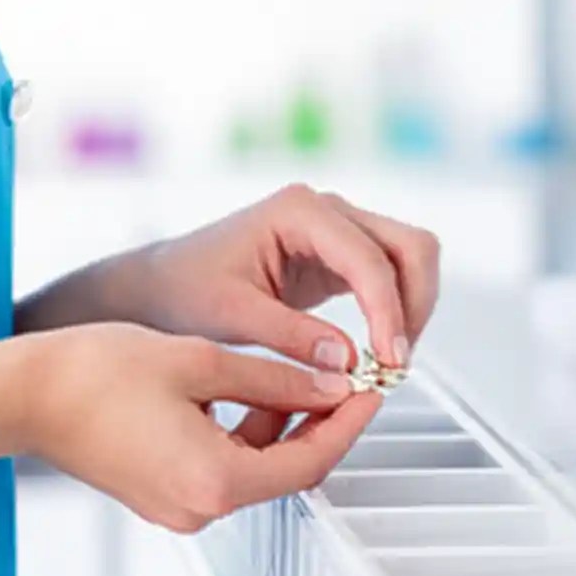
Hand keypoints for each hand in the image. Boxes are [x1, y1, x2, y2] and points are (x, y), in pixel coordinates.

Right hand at [21, 323, 380, 532]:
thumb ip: (275, 377)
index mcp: (215, 479)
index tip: (369, 391)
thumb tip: (328, 384)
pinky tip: (238, 393)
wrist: (23, 395)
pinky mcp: (156, 494)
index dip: (346, 423)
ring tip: (291, 378)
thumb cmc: (91, 375)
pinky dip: (240, 436)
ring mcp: (175, 506)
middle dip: (317, 425)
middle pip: (285, 471)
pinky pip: (218, 470)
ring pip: (252, 469)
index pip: (309, 460)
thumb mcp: (200, 362)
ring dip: (278, 428)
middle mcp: (198, 506)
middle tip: (340, 380)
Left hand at [141, 184, 440, 369]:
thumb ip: (290, 335)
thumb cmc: (184, 290)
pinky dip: (394, 311)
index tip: (389, 361)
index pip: (368, 260)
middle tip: (396, 364)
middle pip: (410, 247)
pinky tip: (378, 351)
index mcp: (298, 211)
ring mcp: (335, 231)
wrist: (162, 285)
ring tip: (389, 363)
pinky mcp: (335, 258)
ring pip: (407, 259)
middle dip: (413, 305)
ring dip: (410, 308)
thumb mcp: (230, 316)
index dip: (388, 312)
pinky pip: (387, 277)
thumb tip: (348, 360)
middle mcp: (325, 211)